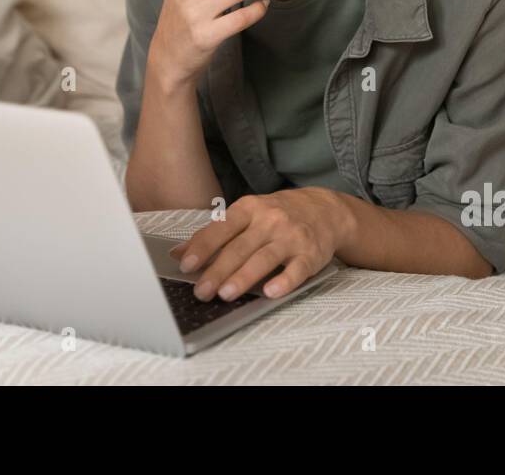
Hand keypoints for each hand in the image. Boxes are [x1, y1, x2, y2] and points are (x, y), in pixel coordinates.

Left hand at [167, 188, 350, 300]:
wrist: (326, 209)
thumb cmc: (279, 214)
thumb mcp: (247, 213)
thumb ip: (215, 233)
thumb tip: (178, 253)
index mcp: (250, 208)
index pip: (221, 228)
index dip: (202, 247)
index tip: (186, 265)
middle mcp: (270, 220)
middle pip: (239, 248)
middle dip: (218, 270)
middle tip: (201, 292)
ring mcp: (291, 237)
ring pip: (264, 258)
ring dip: (243, 277)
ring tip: (225, 294)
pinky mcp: (311, 254)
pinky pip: (297, 270)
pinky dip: (284, 281)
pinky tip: (270, 292)